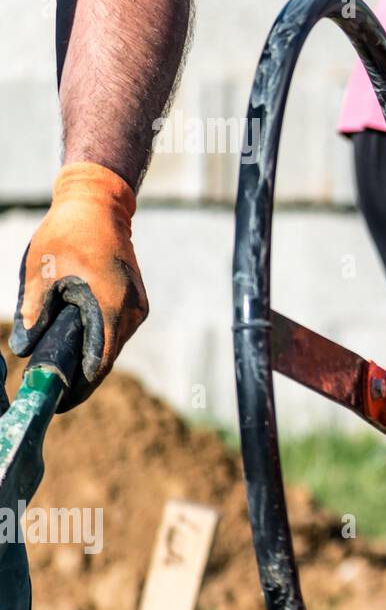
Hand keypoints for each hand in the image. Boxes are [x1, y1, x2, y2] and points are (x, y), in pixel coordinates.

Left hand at [9, 163, 147, 409]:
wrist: (99, 206)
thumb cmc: (68, 234)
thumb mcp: (41, 271)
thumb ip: (34, 311)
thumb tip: (24, 349)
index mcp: (111, 304)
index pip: (100, 360)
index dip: (80, 386)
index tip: (59, 403)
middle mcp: (132, 310)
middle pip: (108, 357)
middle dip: (83, 378)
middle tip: (56, 395)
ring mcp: (138, 306)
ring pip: (114, 345)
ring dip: (92, 360)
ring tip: (63, 376)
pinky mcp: (136, 302)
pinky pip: (118, 331)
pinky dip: (100, 343)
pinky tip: (78, 349)